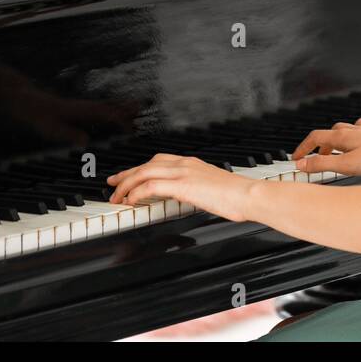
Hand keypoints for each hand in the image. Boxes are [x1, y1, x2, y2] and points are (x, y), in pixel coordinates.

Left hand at [106, 154, 253, 222]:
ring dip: (126, 186)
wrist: (248, 195)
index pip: (157, 161)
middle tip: (112, 184)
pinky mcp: (182, 185)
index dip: (139, 168)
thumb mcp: (211, 188)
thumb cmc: (236, 196)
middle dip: (126, 175)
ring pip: (143, 173)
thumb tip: (187, 197)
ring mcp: (183, 172)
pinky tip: (131, 200)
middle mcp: (184, 163)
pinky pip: (150, 187)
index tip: (128, 176)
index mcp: (191, 163)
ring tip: (117, 198)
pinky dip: (136, 193)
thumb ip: (196, 189)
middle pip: (146, 164)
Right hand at [291, 117, 360, 177]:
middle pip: (329, 134)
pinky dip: (355, 138)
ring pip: (345, 131)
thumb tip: (302, 164)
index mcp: (342, 135)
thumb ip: (323, 165)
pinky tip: (359, 143)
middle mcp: (353, 130)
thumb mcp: (347, 165)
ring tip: (334, 154)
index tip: (296, 158)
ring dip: (335, 142)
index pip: (315, 137)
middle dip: (319, 147)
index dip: (303, 148)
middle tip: (314, 160)